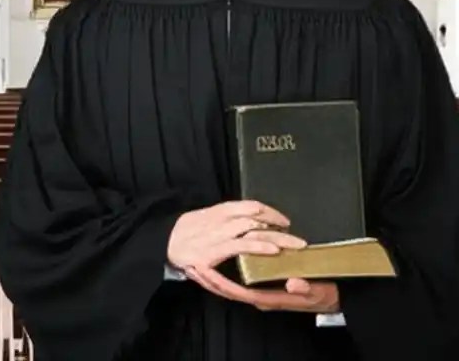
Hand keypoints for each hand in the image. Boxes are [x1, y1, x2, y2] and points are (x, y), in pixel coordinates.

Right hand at [167, 199, 305, 271]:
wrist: (162, 243)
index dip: (269, 211)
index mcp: (217, 211)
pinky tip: (273, 250)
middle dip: (278, 226)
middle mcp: (220, 220)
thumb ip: (222, 218)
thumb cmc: (183, 232)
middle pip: (255, 218)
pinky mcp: (213, 252)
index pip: (249, 205)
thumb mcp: (202, 218)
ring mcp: (217, 236)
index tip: (282, 220)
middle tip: (297, 235)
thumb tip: (245, 220)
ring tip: (293, 244)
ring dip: (276, 237)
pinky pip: (240, 247)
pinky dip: (258, 247)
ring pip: (252, 231)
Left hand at [183, 269, 340, 312]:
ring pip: (235, 283)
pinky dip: (230, 270)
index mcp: (270, 299)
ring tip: (197, 262)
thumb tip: (292, 285)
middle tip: (190, 266)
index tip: (203, 275)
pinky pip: (244, 279)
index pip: (239, 294)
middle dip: (211, 278)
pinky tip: (222, 260)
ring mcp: (265, 290)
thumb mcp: (320, 293)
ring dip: (217, 274)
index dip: (220, 285)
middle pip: (232, 289)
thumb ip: (306, 290)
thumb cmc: (327, 294)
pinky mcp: (268, 283)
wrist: (338, 296)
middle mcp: (264, 296)